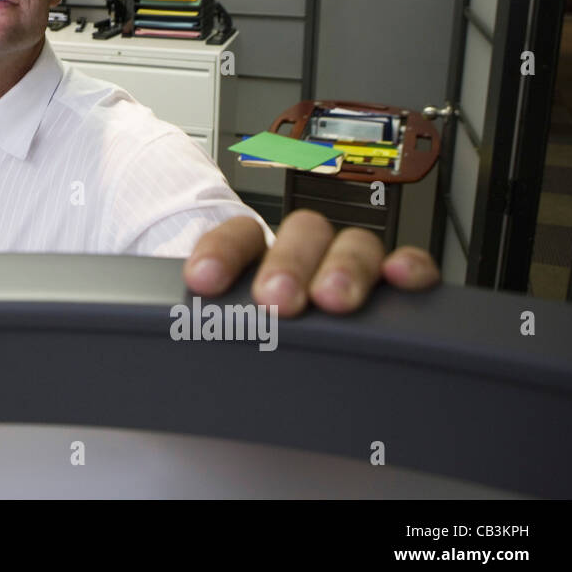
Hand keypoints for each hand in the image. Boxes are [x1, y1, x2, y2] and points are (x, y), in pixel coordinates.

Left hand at [182, 209, 439, 315]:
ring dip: (343, 268)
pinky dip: (409, 266)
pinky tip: (400, 277)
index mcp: (255, 252)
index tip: (204, 280)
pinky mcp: (389, 285)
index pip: (238, 234)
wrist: (266, 335)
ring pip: (354, 244)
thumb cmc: (242, 327)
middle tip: (275, 300)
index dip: (221, 252)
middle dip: (288, 264)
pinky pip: (408, 265)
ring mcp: (347, 262)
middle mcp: (303, 251)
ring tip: (332, 300)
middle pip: (301, 232)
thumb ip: (197, 321)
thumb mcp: (216, 325)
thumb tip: (162, 339)